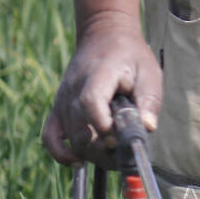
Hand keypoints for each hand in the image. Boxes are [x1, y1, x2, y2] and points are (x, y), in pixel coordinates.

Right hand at [41, 12, 161, 165]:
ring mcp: (62, 102)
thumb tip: (147, 127)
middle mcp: (73, 90)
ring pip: (72, 140)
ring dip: (92, 155)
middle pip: (81, 130)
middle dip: (103, 150)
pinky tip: (78, 162)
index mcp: (97, 76)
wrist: (103, 37)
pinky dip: (61, 154)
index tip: (121, 138)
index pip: (91, 103)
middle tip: (123, 153)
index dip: (104, 126)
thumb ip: (149, 100)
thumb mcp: (148, 72)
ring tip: (112, 154)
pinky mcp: (58, 110)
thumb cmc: (130, 57)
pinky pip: (50, 138)